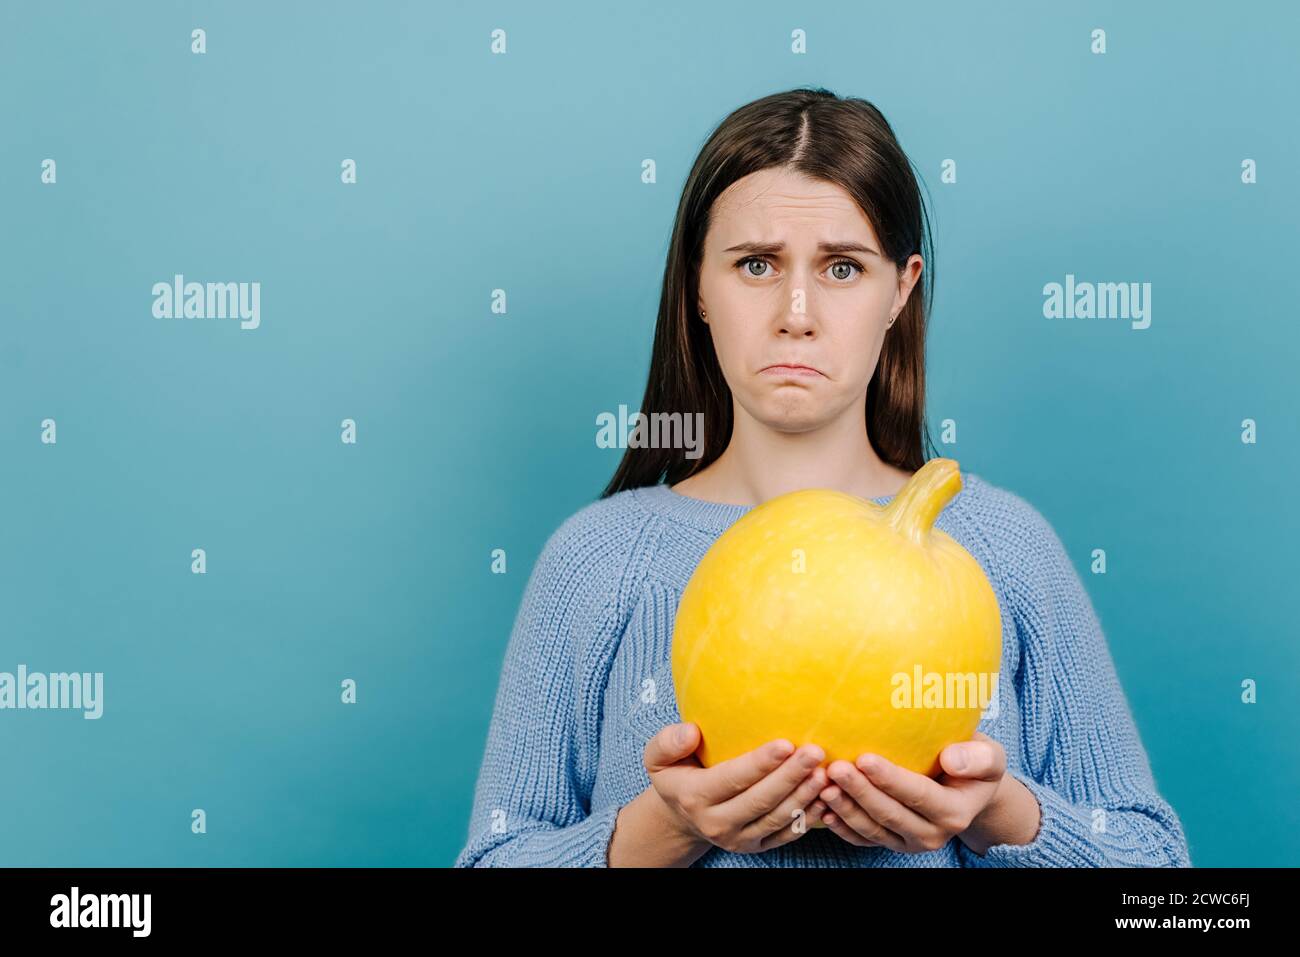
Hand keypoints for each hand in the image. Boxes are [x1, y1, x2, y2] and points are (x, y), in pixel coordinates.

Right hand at [645, 722, 830, 853]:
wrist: (681, 814)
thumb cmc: (676, 774)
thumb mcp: (657, 757)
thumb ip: (668, 742)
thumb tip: (691, 731)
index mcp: (695, 797)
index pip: (732, 779)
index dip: (760, 763)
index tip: (785, 743)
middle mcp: (717, 823)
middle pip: (760, 800)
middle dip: (790, 776)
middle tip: (815, 752)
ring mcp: (739, 839)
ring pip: (777, 819)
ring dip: (804, 797)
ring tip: (825, 773)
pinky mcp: (756, 847)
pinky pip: (786, 835)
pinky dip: (808, 817)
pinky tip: (825, 797)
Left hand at [817, 731, 1006, 852]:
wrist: (967, 788)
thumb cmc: (974, 763)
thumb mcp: (990, 756)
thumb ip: (979, 758)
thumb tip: (952, 758)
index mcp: (954, 813)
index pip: (917, 795)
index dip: (890, 779)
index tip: (864, 758)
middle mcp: (931, 834)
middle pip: (889, 814)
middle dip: (859, 792)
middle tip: (835, 768)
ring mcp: (907, 842)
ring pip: (871, 829)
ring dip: (845, 808)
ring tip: (823, 785)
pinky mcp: (890, 842)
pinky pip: (862, 839)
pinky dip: (841, 826)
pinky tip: (822, 809)